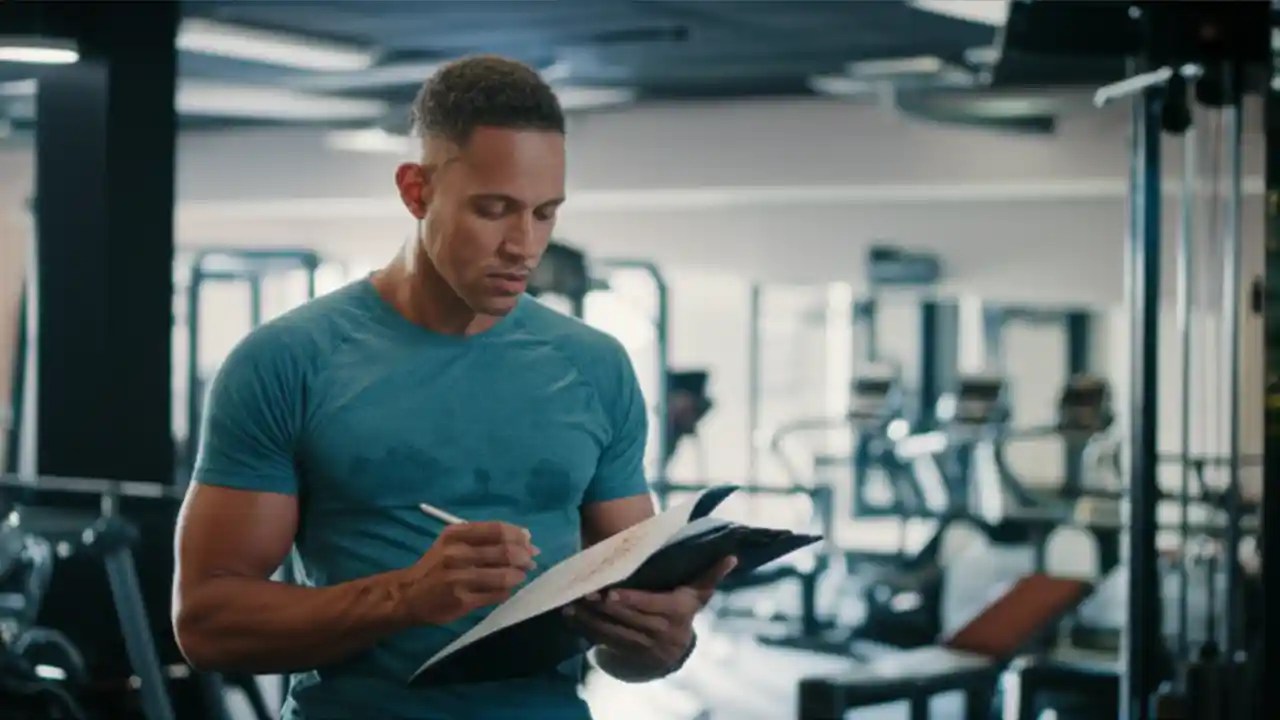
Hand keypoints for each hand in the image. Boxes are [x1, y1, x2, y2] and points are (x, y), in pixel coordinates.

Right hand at [397, 522, 538, 626]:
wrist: (409, 594)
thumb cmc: (436, 564)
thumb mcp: (452, 541)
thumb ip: (483, 537)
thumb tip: (524, 537)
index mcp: (455, 535)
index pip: (497, 530)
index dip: (519, 535)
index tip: (529, 541)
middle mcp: (457, 554)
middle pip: (505, 552)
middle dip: (525, 556)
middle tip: (531, 560)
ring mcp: (460, 579)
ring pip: (504, 576)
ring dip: (519, 575)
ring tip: (521, 575)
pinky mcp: (463, 601)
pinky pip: (496, 595)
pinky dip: (507, 591)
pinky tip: (506, 588)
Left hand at [563, 556, 736, 676]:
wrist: (676, 650)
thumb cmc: (684, 608)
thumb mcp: (699, 593)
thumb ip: (712, 574)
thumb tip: (732, 556)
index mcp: (678, 612)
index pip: (651, 605)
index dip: (630, 600)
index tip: (610, 592)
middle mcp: (664, 633)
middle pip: (629, 619)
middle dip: (604, 608)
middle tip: (583, 593)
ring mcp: (646, 648)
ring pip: (614, 633)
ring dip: (590, 620)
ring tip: (571, 606)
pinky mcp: (630, 656)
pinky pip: (606, 643)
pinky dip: (587, 631)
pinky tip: (572, 618)